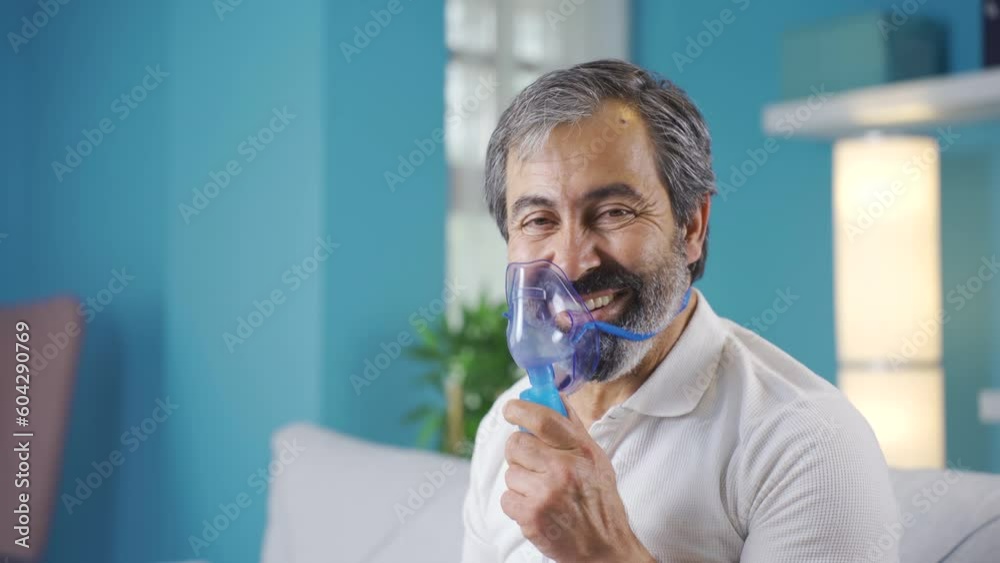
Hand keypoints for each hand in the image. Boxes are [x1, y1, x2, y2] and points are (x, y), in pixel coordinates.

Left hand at [501, 397, 653, 562]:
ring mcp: (546, 494)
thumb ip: (573, 428)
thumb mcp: (595, 459)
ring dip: (521, 482)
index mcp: (580, 451)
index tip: (511, 409)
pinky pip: (507, 498)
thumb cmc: (598, 501)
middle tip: (532, 463)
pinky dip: (517, 504)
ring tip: (542, 492)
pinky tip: (537, 508)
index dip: (520, 409)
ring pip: (511, 473)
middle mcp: (563, 469)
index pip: (543, 418)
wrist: (604, 548)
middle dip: (519, 452)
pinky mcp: (532, 516)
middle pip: (516, 444)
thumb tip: (555, 397)